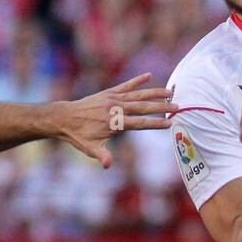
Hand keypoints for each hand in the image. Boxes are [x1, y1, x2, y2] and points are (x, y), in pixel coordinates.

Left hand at [55, 72, 173, 168]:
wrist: (64, 118)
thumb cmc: (78, 136)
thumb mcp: (90, 149)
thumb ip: (102, 156)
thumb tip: (107, 166)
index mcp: (114, 123)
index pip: (139, 123)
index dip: (155, 123)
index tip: (169, 124)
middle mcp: (116, 108)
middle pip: (143, 107)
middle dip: (161, 107)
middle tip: (177, 107)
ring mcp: (113, 98)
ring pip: (138, 94)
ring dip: (155, 93)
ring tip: (170, 92)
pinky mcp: (109, 92)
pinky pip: (126, 85)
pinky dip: (137, 81)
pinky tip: (148, 76)